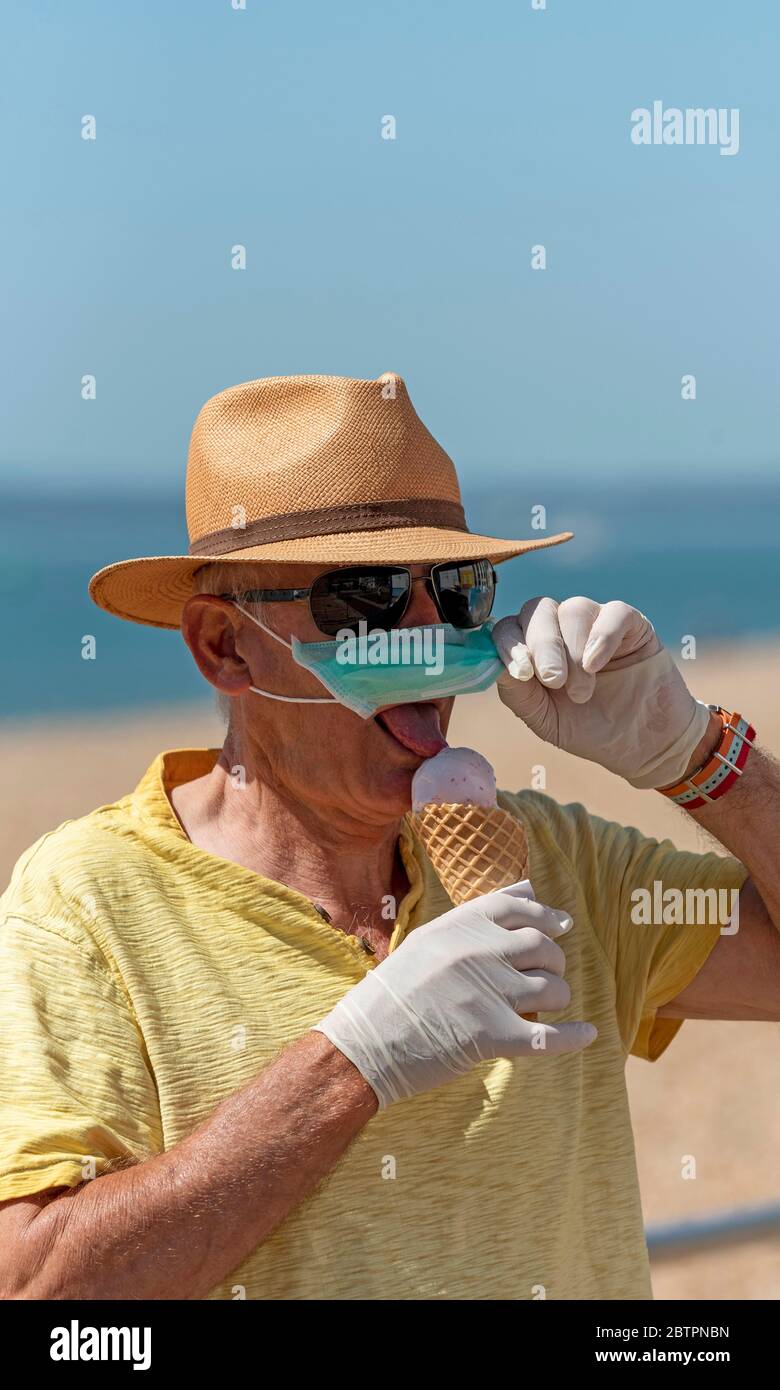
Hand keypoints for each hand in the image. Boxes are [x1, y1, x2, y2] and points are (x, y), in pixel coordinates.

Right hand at [312, 883, 596, 1109]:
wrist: (364, 1044)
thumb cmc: (393, 994)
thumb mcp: (428, 941)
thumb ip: (477, 916)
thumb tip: (529, 886)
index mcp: (458, 926)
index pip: (517, 907)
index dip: (546, 915)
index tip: (563, 924)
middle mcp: (477, 952)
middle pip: (542, 946)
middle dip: (553, 960)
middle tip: (549, 973)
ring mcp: (487, 992)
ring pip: (551, 987)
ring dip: (557, 996)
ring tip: (546, 1005)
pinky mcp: (493, 1035)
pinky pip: (549, 1035)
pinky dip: (574, 1036)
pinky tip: (587, 1034)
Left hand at [493, 596, 710, 788]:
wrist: (643, 746)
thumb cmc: (590, 730)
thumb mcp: (546, 720)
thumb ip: (519, 694)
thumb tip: (498, 666)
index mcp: (534, 649)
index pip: (509, 627)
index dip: (508, 643)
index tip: (521, 672)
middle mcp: (562, 629)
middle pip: (538, 610)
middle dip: (543, 645)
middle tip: (555, 682)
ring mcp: (597, 623)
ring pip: (574, 609)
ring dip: (574, 651)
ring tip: (582, 691)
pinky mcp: (633, 626)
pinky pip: (615, 612)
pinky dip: (603, 635)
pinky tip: (598, 664)